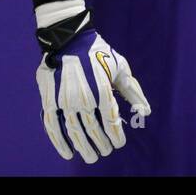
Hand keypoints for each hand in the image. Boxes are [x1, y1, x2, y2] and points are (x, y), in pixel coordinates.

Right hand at [35, 3, 150, 161]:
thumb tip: (146, 112)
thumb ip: (132, 91)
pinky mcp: (49, 99)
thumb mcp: (120, 68)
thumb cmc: (98, 53)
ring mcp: (64, 99)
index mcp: (103, 89)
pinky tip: (67, 153)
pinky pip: (53, 126)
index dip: (116, 136)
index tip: (119, 144)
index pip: (111, 122)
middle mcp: (83, 97)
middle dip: (101, 144)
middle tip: (104, 152)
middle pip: (93, 130)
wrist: (68, 38)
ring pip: (74, 132)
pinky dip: (59, 142)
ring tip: (90, 157)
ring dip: (83, 147)